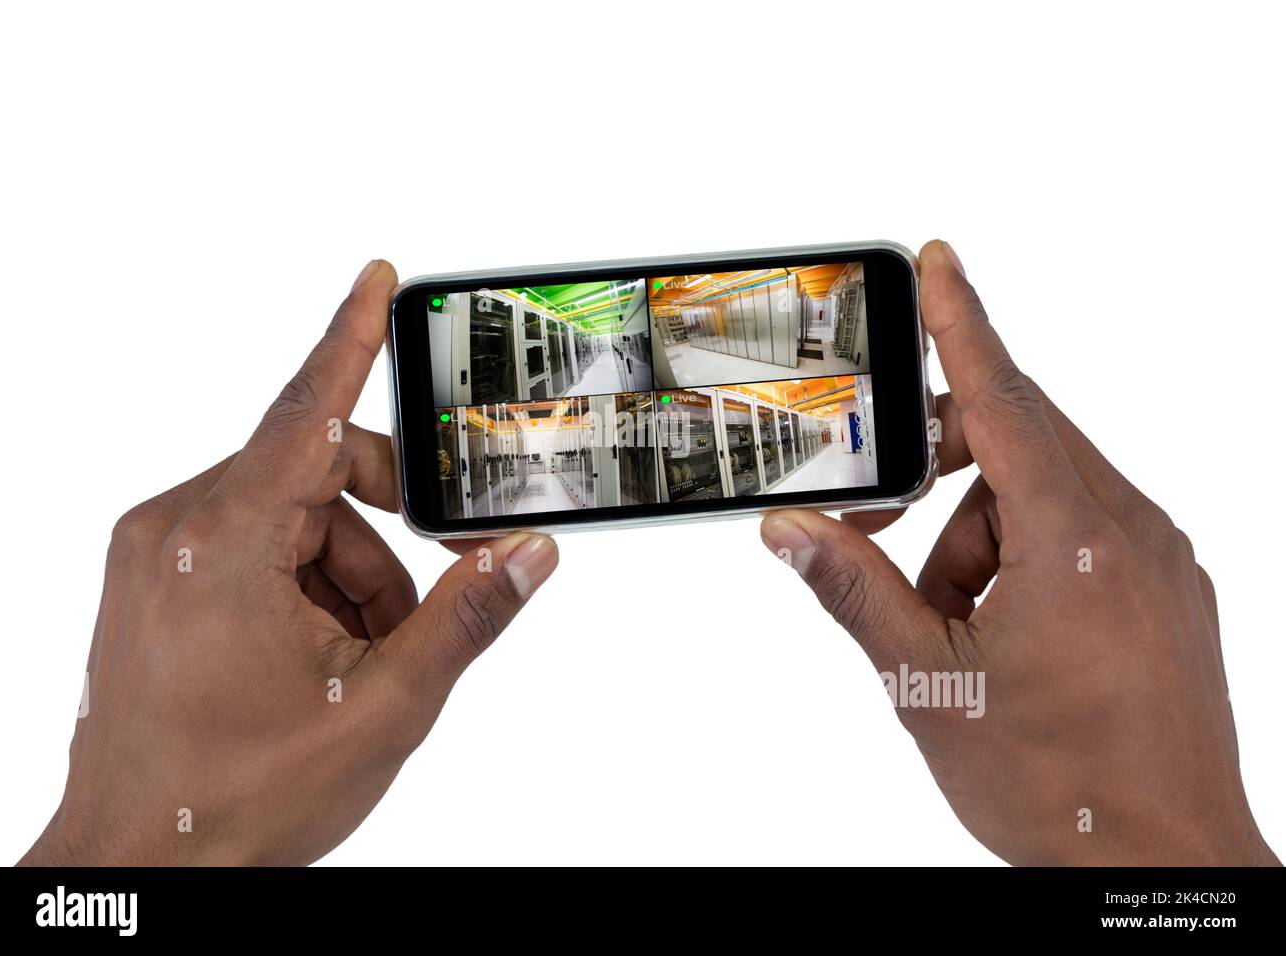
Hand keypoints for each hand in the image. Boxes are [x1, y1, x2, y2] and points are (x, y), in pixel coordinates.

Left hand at [20, 260, 557, 865]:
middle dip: (384, 534)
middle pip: (313, 474)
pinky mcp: (154, 580)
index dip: (350, 338)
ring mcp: (157, 555)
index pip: (302, 411)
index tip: (378, 279)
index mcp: (223, 544)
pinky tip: (317, 660)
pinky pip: (251, 546)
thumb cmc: (231, 801)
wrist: (135, 870)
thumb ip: (465, 619)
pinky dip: (303, 586)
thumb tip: (528, 556)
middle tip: (423, 603)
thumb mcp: (380, 709)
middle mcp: (177, 529)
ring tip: (359, 663)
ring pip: (289, 518)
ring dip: (348, 576)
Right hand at [760, 241, 1278, 865]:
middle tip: (876, 525)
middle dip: (937, 477)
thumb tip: (789, 531)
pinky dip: (1023, 559)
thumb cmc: (1057, 787)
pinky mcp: (1169, 589)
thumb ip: (852, 590)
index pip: (1004, 401)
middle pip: (1017, 446)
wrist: (1162, 865)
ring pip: (1044, 497)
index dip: (963, 324)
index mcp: (1075, 546)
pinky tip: (1000, 633)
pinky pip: (1082, 533)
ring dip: (976, 540)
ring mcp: (1160, 561)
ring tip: (951, 628)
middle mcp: (1131, 534)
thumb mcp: (926, 682)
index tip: (939, 261)